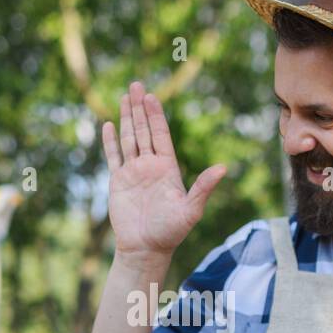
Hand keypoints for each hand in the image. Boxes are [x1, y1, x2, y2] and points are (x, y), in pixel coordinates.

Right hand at [101, 81, 225, 265]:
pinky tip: (109, 124)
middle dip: (140, 108)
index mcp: (167, 168)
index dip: (156, 115)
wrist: (145, 248)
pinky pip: (113, 157)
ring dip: (126, 118)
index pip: (161, 135)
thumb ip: (203, 187)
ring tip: (124, 96)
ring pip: (129, 139)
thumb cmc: (171, 232)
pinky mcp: (118, 182)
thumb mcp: (191, 209)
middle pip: (144, 130)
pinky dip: (110, 141)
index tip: (152, 96)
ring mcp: (133, 172)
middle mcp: (150, 166)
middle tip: (136, 85)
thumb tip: (223, 168)